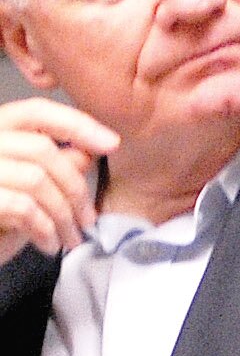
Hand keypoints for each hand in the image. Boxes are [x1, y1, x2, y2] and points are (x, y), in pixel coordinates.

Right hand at [0, 99, 115, 264]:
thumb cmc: (0, 220)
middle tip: (88, 219)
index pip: (35, 111)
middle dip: (75, 187)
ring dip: (63, 214)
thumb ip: (54, 164)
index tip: (112, 144)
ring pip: (36, 180)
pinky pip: (22, 207)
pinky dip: (45, 229)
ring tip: (71, 238)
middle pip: (41, 149)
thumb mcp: (31, 189)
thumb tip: (88, 152)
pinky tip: (49, 244)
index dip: (77, 124)